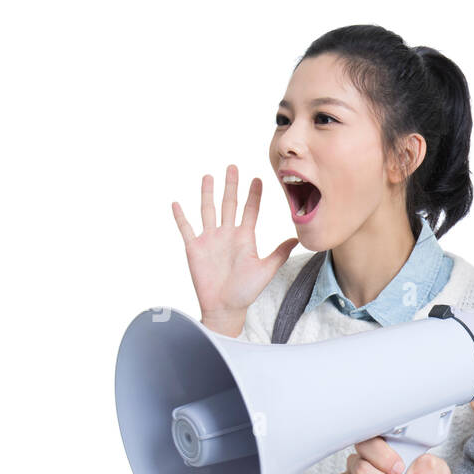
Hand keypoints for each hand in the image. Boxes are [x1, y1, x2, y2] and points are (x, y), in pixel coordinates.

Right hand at [171, 164, 298, 337]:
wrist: (226, 307)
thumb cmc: (246, 291)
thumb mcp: (266, 270)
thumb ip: (280, 253)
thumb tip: (297, 238)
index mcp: (244, 238)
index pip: (250, 211)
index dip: (253, 195)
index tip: (257, 178)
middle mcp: (227, 235)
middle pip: (229, 204)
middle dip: (231, 186)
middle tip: (233, 166)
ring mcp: (210, 240)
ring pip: (208, 210)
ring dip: (207, 193)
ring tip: (208, 176)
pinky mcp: (194, 248)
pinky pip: (186, 228)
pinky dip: (180, 217)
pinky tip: (176, 203)